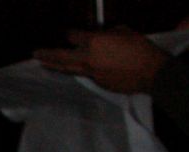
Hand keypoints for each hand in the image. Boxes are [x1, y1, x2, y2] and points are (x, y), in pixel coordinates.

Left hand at [34, 26, 168, 93]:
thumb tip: (102, 35)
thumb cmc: (141, 48)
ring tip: (44, 63)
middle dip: (48, 54)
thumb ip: (108, 33)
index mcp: (95, 42)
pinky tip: (77, 69)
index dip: (70, 34)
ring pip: (70, 69)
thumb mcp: (124, 32)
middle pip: (62, 57)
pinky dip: (79, 71)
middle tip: (36, 53)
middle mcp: (89, 59)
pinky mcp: (99, 83)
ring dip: (56, 66)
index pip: (74, 36)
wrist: (152, 73)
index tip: (67, 33)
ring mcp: (92, 73)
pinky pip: (85, 75)